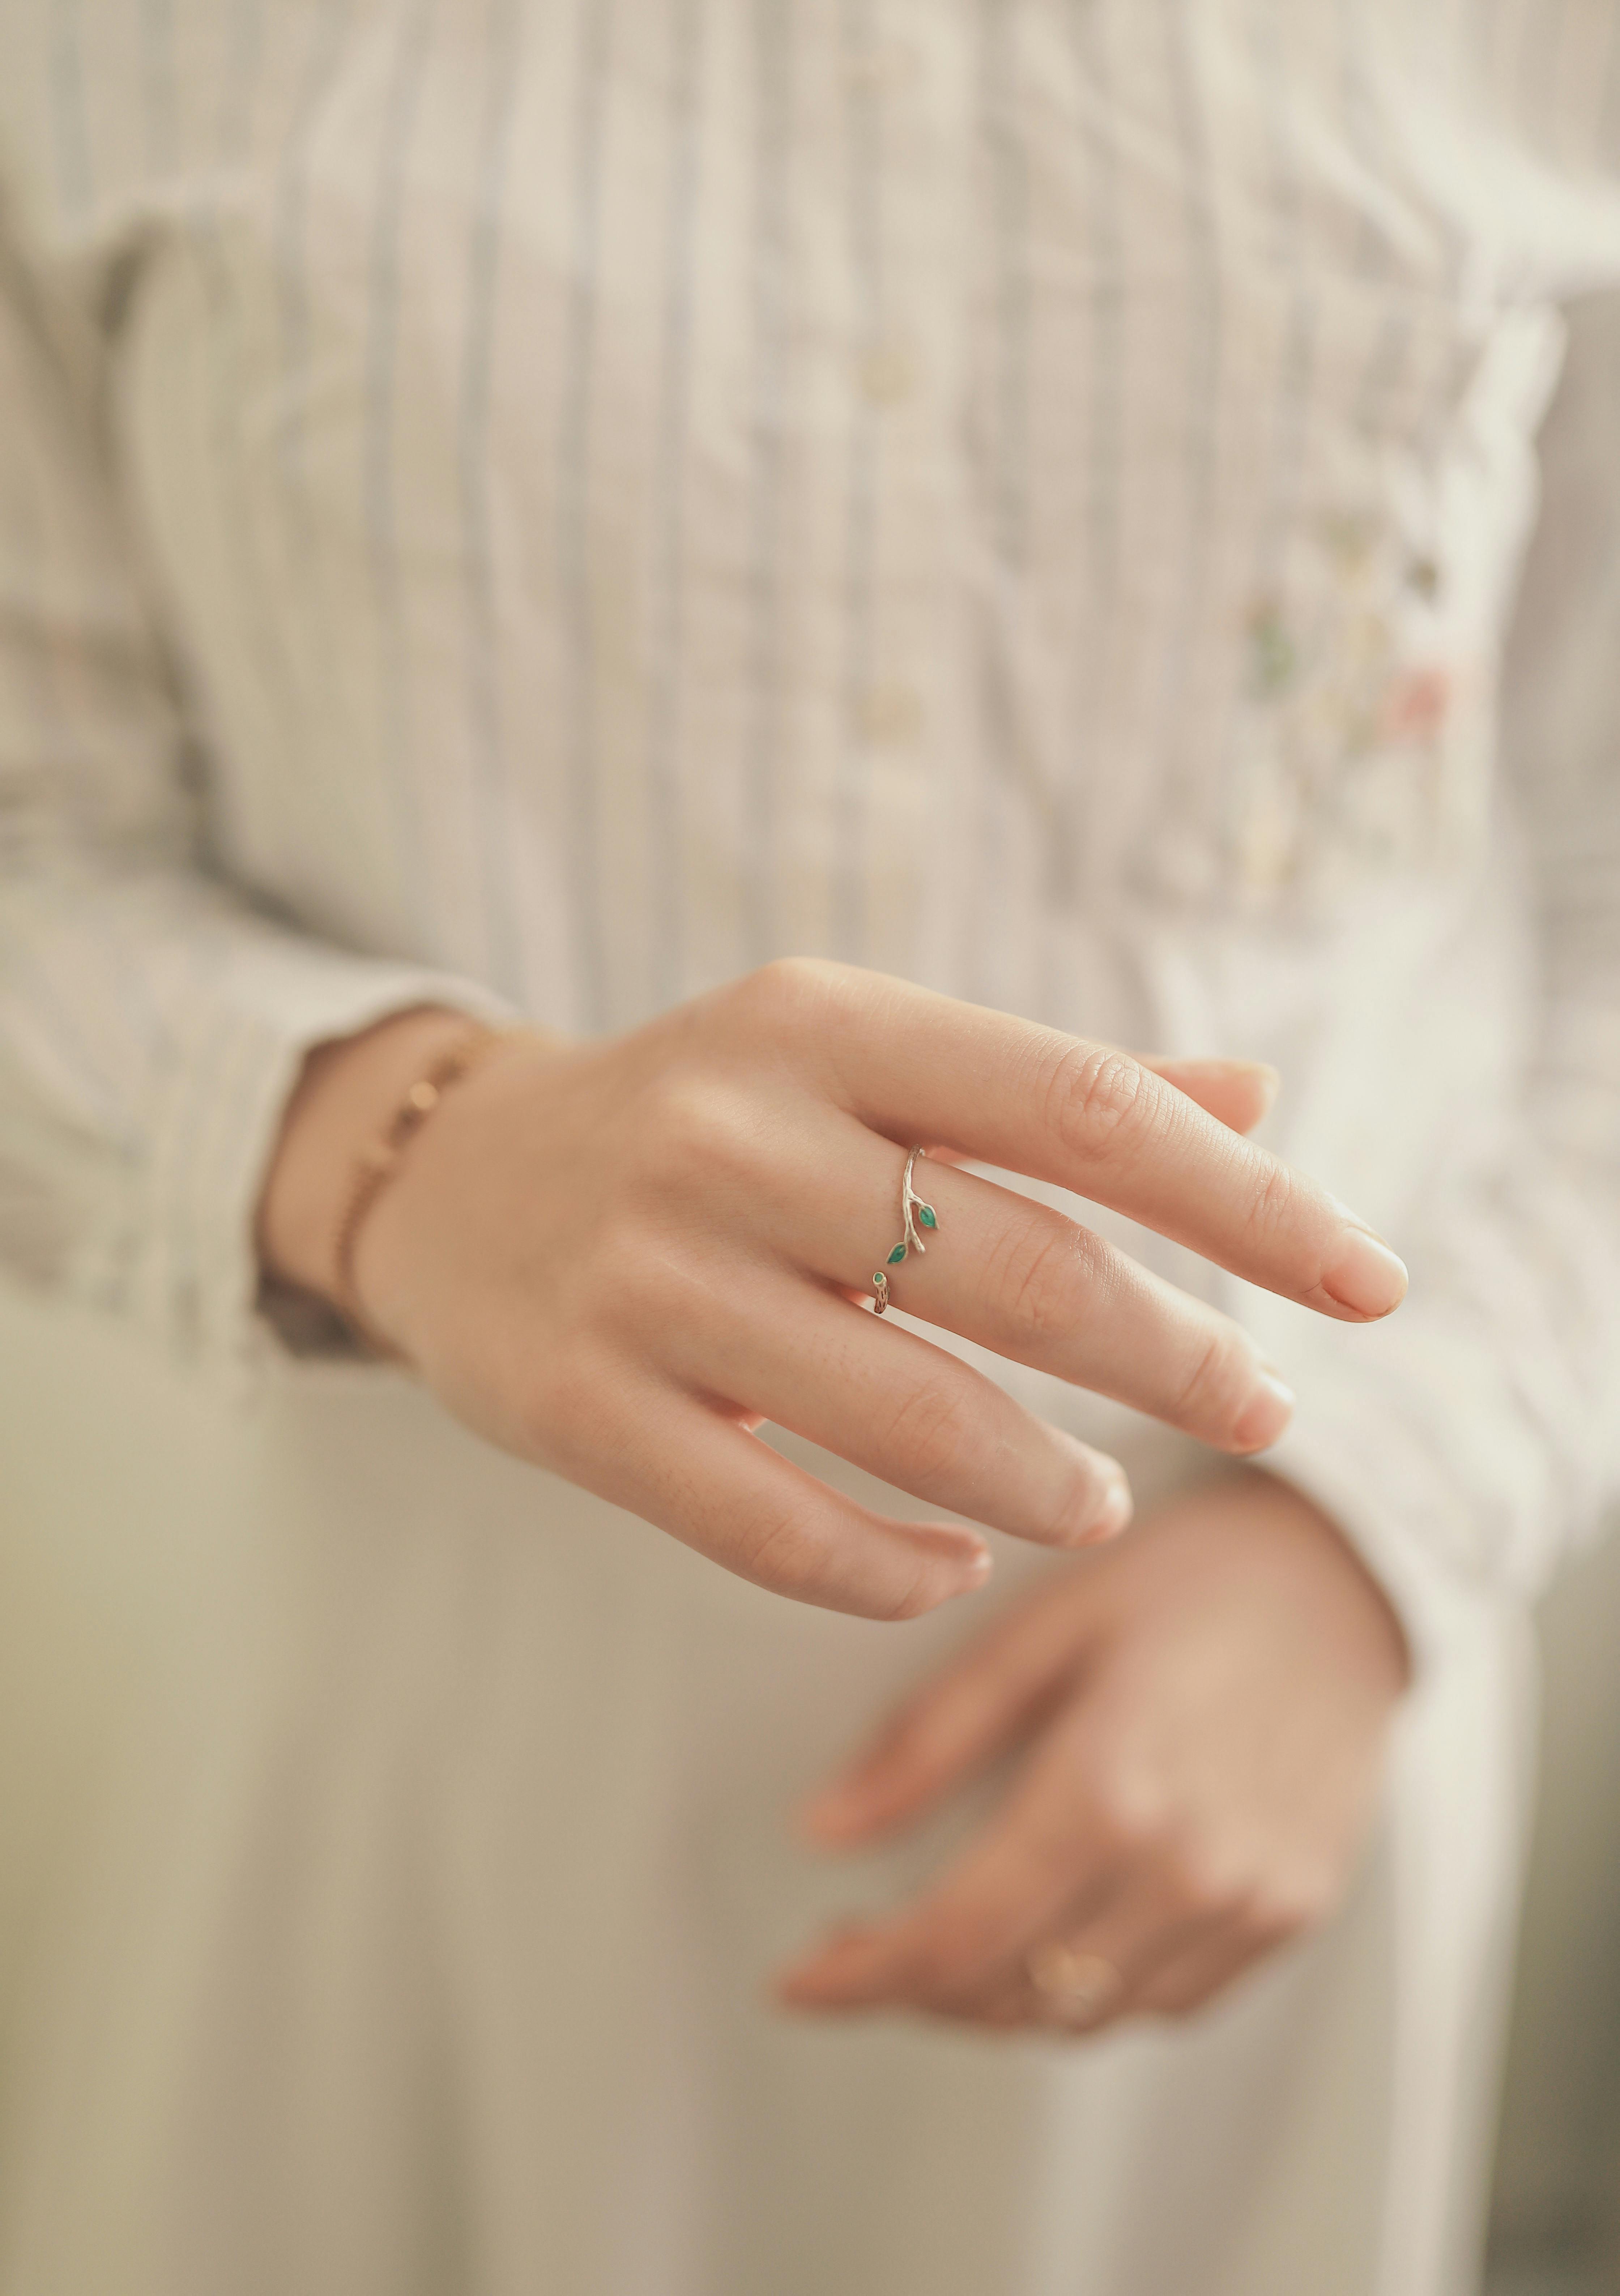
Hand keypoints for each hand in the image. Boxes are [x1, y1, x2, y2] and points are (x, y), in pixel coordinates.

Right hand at [258, 959, 1405, 1618]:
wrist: (452, 1179)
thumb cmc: (706, 1119)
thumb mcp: (860, 1062)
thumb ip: (1048, 1090)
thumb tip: (1256, 1105)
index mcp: (818, 1021)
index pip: (1081, 1107)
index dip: (1246, 1199)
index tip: (1369, 1282)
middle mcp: (728, 1131)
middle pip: (1019, 1265)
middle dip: (1178, 1358)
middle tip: (1266, 1411)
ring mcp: (642, 1275)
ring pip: (911, 1413)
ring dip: (1051, 1479)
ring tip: (1109, 1500)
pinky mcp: (574, 1405)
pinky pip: (775, 1527)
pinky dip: (897, 1565)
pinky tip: (960, 1561)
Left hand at [777, 1472, 1409, 2027]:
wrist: (1346, 1575)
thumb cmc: (1182, 1579)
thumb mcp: (1041, 1626)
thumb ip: (931, 1737)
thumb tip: (823, 1830)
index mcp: (1107, 1785)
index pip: (957, 1936)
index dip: (862, 1977)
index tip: (796, 1982)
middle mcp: (1183, 1864)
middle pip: (1012, 1993)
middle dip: (915, 1992)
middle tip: (861, 1949)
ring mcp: (1249, 1900)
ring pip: (1085, 2016)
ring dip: (999, 2000)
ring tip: (948, 1943)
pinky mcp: (1293, 1913)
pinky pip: (1167, 2004)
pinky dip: (1091, 1993)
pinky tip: (1055, 1934)